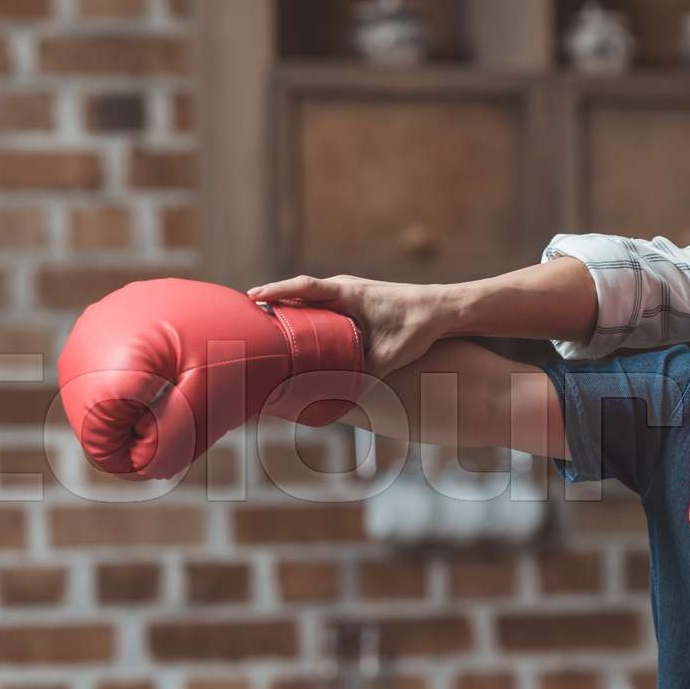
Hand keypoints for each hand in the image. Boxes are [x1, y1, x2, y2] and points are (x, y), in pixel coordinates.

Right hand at [245, 274, 452, 378]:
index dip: (277, 291)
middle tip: (245, 315)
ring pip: (310, 295)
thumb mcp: (391, 355)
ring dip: (287, 305)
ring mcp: (349, 290)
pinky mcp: (355, 298)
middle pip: (300, 290)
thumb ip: (366, 376)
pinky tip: (294, 327)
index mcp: (349, 292)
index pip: (304, 286)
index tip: (252, 296)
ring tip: (261, 323)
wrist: (444, 308)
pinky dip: (305, 310)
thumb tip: (341, 401)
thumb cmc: (418, 326)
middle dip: (272, 300)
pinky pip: (322, 301)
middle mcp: (345, 287)